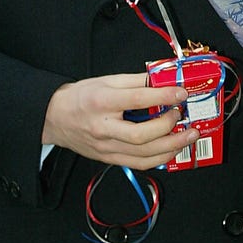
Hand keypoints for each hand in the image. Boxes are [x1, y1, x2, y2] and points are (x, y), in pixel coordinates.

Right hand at [42, 72, 195, 169]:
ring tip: (188, 136)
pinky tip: (172, 149)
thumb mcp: (105, 80)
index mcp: (101, 102)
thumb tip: (162, 79)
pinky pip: (139, 163)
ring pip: (143, 154)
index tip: (181, 92)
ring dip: (171, 146)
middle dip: (168, 127)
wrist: (54, 118)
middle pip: (141, 134)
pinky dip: (160, 158)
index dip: (163, 96)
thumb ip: (135, 81)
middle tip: (183, 115)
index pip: (137, 99)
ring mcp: (106, 147)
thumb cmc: (80, 97)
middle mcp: (103, 127)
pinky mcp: (109, 159)